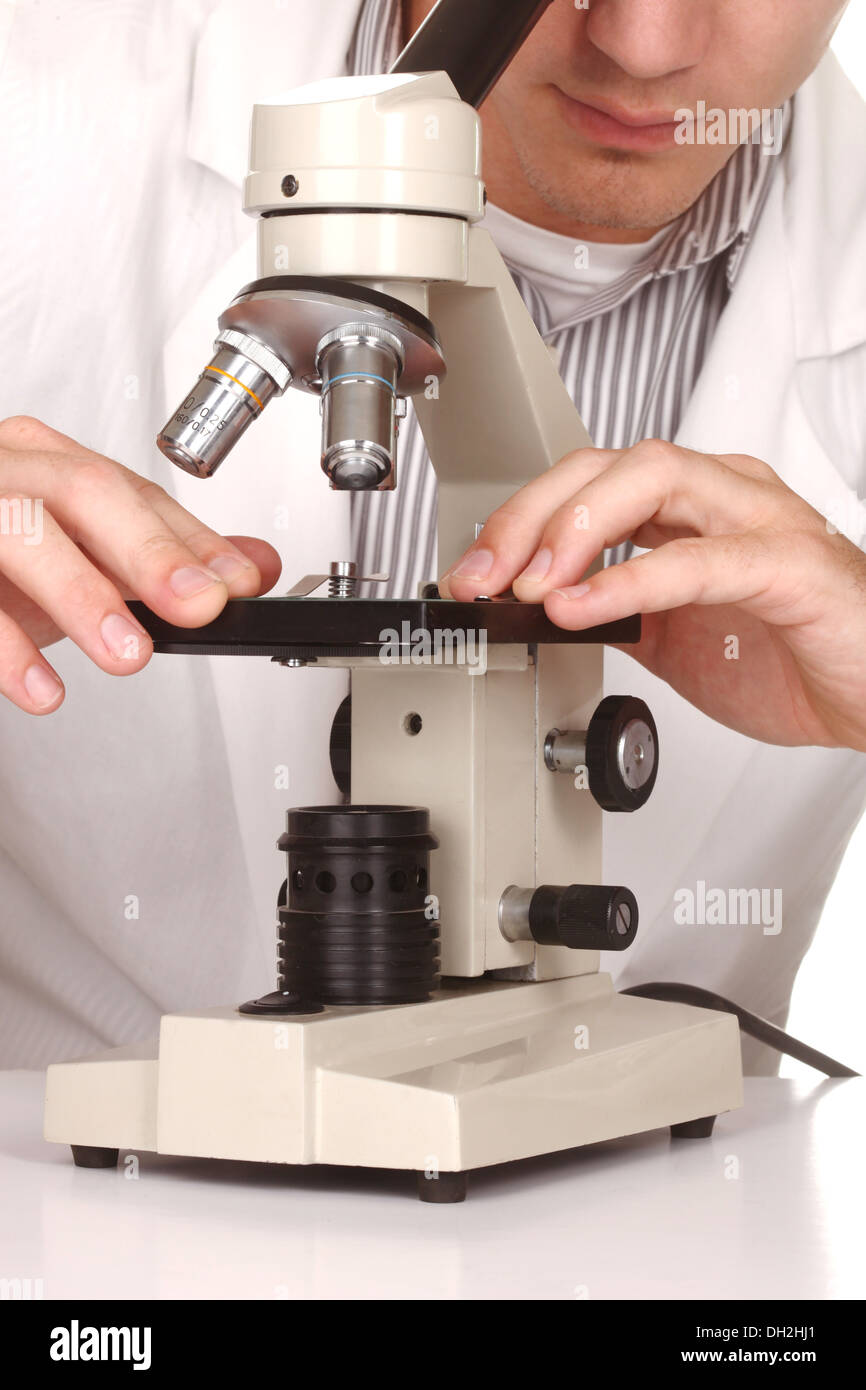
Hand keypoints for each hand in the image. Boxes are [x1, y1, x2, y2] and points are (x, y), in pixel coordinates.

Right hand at [0, 415, 280, 713]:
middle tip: (198, 607)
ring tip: (127, 653)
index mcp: (43, 461)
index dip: (190, 538)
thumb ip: (162, 560)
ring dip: (79, 594)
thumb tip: (253, 566)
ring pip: (19, 532)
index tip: (238, 583)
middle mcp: (2, 471)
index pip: (130, 490)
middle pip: (80, 491)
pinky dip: (6, 649)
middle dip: (148, 550)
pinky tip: (42, 689)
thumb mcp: (81, 558)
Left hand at [439, 439, 865, 750]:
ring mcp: (761, 521)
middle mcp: (723, 496)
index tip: (472, 573)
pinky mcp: (791, 565)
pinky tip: (585, 606)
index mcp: (691, 507)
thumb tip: (538, 610)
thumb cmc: (790, 655)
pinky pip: (702, 557)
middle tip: (486, 575)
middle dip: (529, 515)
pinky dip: (632, 578)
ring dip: (576, 527)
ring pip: (656, 477)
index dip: (518, 519)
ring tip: (534, 583)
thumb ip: (612, 611)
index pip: (587, 480)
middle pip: (608, 464)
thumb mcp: (671, 637)